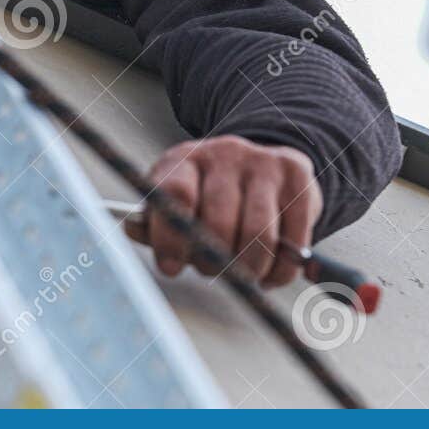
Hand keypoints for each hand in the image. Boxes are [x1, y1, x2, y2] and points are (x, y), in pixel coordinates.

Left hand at [124, 136, 321, 286]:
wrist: (263, 165)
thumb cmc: (210, 194)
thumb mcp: (178, 202)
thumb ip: (156, 221)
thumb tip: (131, 229)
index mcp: (186, 160)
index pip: (174, 194)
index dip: (171, 237)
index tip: (172, 267)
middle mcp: (225, 154)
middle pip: (219, 221)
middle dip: (214, 260)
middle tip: (212, 270)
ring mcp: (264, 163)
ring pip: (258, 234)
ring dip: (250, 269)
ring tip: (244, 274)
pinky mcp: (298, 179)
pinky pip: (293, 240)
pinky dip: (281, 270)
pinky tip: (270, 271)